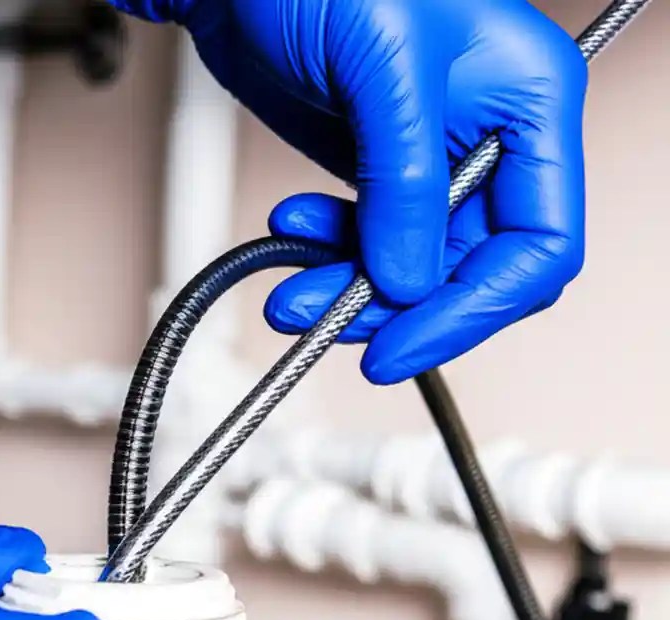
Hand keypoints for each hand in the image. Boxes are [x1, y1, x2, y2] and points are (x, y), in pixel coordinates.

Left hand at [112, 0, 586, 382]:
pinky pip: (367, 239)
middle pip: (470, 267)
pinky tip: (290, 229)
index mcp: (528, 101)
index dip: (473, 308)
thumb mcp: (378, 65)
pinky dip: (328, 251)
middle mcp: (490, 137)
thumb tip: (408, 280)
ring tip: (289, 294)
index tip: (401, 346)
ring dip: (349, 289)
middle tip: (325, 321)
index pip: (538, 242)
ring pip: (413, 264)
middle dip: (395, 305)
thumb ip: (402, 177)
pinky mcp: (378, 166)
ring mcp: (431, 156)